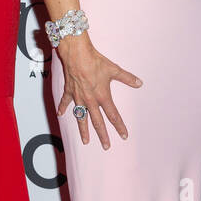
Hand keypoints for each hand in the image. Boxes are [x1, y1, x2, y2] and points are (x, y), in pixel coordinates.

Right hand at [56, 35, 141, 149]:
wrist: (77, 55)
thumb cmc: (96, 61)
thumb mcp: (114, 69)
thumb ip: (127, 78)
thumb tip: (140, 83)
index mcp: (102, 96)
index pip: (113, 115)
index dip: (119, 126)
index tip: (124, 135)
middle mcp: (91, 100)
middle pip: (98, 122)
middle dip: (103, 135)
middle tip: (106, 146)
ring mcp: (79, 97)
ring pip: (81, 117)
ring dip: (83, 129)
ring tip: (85, 141)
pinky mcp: (69, 91)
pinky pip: (65, 102)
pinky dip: (62, 107)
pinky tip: (60, 114)